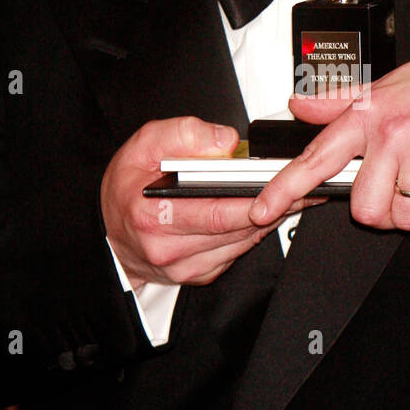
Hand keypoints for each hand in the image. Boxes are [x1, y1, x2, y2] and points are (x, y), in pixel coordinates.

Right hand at [101, 116, 317, 287]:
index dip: (255, 198)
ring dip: (268, 219)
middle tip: (300, 187)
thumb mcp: (143, 145)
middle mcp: (169, 248)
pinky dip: (252, 232)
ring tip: (287, 195)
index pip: (217, 211)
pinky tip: (260, 212)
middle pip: (237, 228)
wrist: (110, 232)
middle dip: (273, 206)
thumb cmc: (127, 189)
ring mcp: (185, 267)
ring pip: (243, 242)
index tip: (282, 184)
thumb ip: (183, 134)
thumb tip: (225, 141)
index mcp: (154, 216)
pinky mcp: (198, 274)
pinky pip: (237, 253)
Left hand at [250, 40, 409, 231]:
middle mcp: (391, 131)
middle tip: (405, 192)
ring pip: (406, 215)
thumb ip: (343, 101)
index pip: (316, 156)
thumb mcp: (391, 83)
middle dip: (385, 211)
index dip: (283, 188)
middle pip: (364, 208)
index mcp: (370, 113)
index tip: (261, 210)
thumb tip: (302, 104)